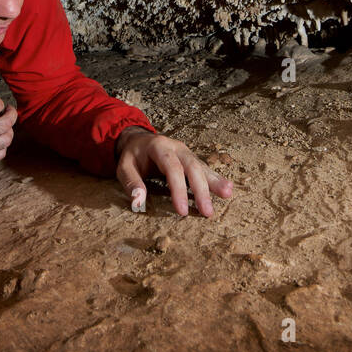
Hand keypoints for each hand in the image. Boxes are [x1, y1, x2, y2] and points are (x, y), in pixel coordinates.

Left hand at [114, 127, 232, 217]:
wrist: (138, 140)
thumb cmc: (132, 156)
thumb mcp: (124, 167)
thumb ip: (131, 183)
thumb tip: (138, 202)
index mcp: (159, 146)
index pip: (172, 167)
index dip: (178, 189)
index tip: (182, 210)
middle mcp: (176, 147)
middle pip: (192, 167)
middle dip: (201, 190)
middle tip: (207, 212)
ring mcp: (185, 152)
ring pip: (202, 166)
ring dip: (214, 182)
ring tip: (227, 194)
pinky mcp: (191, 159)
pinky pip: (204, 169)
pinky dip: (215, 179)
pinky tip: (227, 188)